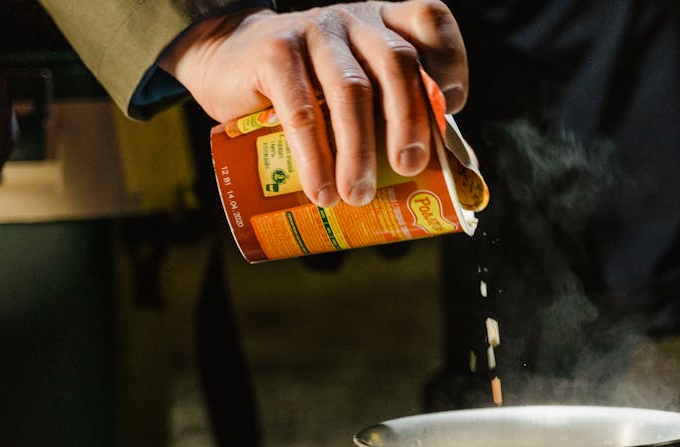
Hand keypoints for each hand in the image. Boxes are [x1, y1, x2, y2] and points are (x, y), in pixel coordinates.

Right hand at [159, 0, 467, 208]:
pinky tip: (320, 190)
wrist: (225, 64)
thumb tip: (454, 171)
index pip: (429, 20)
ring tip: (358, 194)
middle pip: (397, 62)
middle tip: (409, 168)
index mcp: (384, 23)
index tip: (451, 107)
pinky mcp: (274, 51)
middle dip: (410, 120)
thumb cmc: (307, 88)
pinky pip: (301, 108)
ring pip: (350, 90)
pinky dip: (313, 156)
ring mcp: (314, 30)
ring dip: (359, 151)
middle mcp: (354, 19)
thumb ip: (394, 114)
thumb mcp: (355, 90)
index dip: (450, 60)